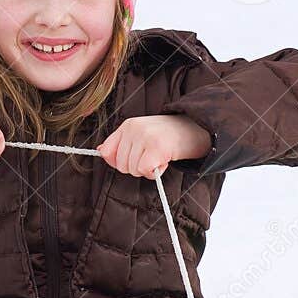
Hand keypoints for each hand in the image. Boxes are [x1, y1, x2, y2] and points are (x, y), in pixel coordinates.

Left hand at [96, 114, 210, 178]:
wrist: (196, 128)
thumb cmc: (168, 136)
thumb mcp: (141, 135)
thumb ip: (121, 144)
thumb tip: (101, 152)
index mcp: (128, 125)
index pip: (107, 152)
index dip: (118, 162)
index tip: (134, 159)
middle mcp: (134, 129)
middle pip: (120, 165)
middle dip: (136, 167)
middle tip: (152, 156)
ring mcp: (145, 137)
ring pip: (132, 169)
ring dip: (147, 169)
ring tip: (160, 156)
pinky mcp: (157, 147)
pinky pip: (145, 171)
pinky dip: (155, 172)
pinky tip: (164, 160)